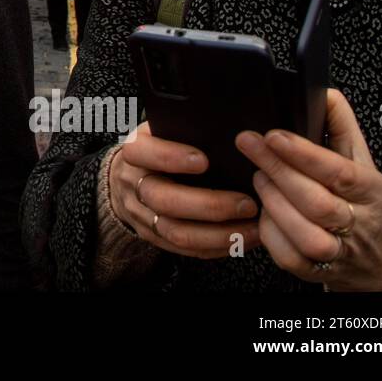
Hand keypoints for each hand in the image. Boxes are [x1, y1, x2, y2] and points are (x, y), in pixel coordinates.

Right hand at [109, 122, 259, 257]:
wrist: (127, 178)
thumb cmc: (159, 148)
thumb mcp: (163, 130)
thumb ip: (187, 131)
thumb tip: (233, 132)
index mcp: (135, 151)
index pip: (143, 152)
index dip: (171, 157)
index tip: (204, 160)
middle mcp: (134, 184)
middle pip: (164, 200)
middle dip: (209, 205)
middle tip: (247, 203)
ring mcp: (141, 214)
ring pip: (176, 232)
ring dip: (219, 234)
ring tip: (253, 228)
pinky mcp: (153, 237)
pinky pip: (184, 249)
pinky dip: (217, 247)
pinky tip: (243, 239)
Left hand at [237, 89, 381, 290]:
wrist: (374, 255)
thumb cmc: (359, 197)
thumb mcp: (357, 156)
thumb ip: (339, 122)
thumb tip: (322, 91)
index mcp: (371, 190)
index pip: (338, 172)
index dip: (303, 154)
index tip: (272, 134)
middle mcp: (357, 222)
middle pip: (316, 202)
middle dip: (277, 171)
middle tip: (249, 145)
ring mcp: (337, 251)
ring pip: (304, 234)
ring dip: (274, 203)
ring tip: (258, 178)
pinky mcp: (313, 270)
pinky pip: (287, 255)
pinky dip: (269, 232)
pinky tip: (261, 211)